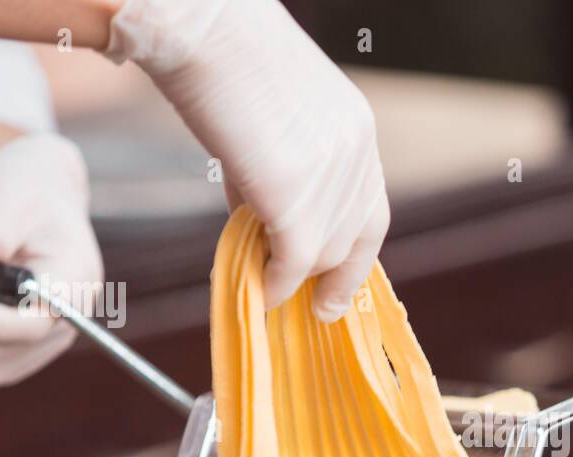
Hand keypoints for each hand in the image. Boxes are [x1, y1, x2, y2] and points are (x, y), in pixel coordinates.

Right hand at [106, 0, 389, 316]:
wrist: (201, 21)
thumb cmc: (219, 56)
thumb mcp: (271, 119)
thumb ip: (279, 172)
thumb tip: (264, 227)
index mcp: (357, 131)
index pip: (371, 209)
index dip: (356, 254)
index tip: (340, 284)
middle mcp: (356, 154)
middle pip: (356, 238)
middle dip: (336, 279)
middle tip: (316, 310)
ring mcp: (330, 174)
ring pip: (326, 252)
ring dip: (297, 279)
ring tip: (267, 287)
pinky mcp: (295, 191)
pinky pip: (295, 259)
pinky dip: (278, 283)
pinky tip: (260, 292)